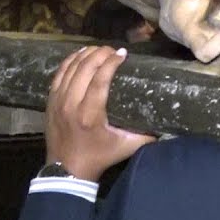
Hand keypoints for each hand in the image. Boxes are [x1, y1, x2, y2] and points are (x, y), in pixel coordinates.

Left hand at [46, 47, 154, 181]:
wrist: (66, 170)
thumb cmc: (100, 156)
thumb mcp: (127, 146)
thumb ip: (148, 135)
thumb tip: (168, 122)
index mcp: (90, 114)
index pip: (99, 80)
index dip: (111, 63)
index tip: (123, 53)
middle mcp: (71, 104)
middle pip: (84, 69)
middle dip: (99, 54)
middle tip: (114, 50)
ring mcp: (57, 102)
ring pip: (70, 69)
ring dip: (85, 55)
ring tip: (99, 49)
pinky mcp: (50, 102)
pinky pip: (58, 75)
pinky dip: (69, 62)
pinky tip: (80, 55)